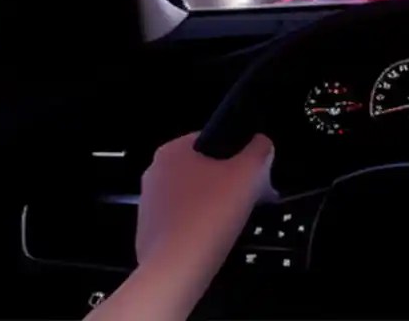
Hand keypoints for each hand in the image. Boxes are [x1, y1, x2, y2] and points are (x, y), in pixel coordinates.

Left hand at [88, 133, 273, 320]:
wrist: (177, 268)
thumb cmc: (211, 214)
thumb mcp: (248, 173)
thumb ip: (259, 149)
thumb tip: (260, 143)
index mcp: (173, 150)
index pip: (210, 140)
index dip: (235, 155)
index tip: (249, 174)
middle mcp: (154, 173)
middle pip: (200, 170)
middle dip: (224, 183)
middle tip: (245, 199)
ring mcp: (148, 204)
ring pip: (190, 197)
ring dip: (210, 205)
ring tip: (229, 223)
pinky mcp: (148, 231)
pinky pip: (180, 222)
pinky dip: (196, 228)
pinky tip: (210, 239)